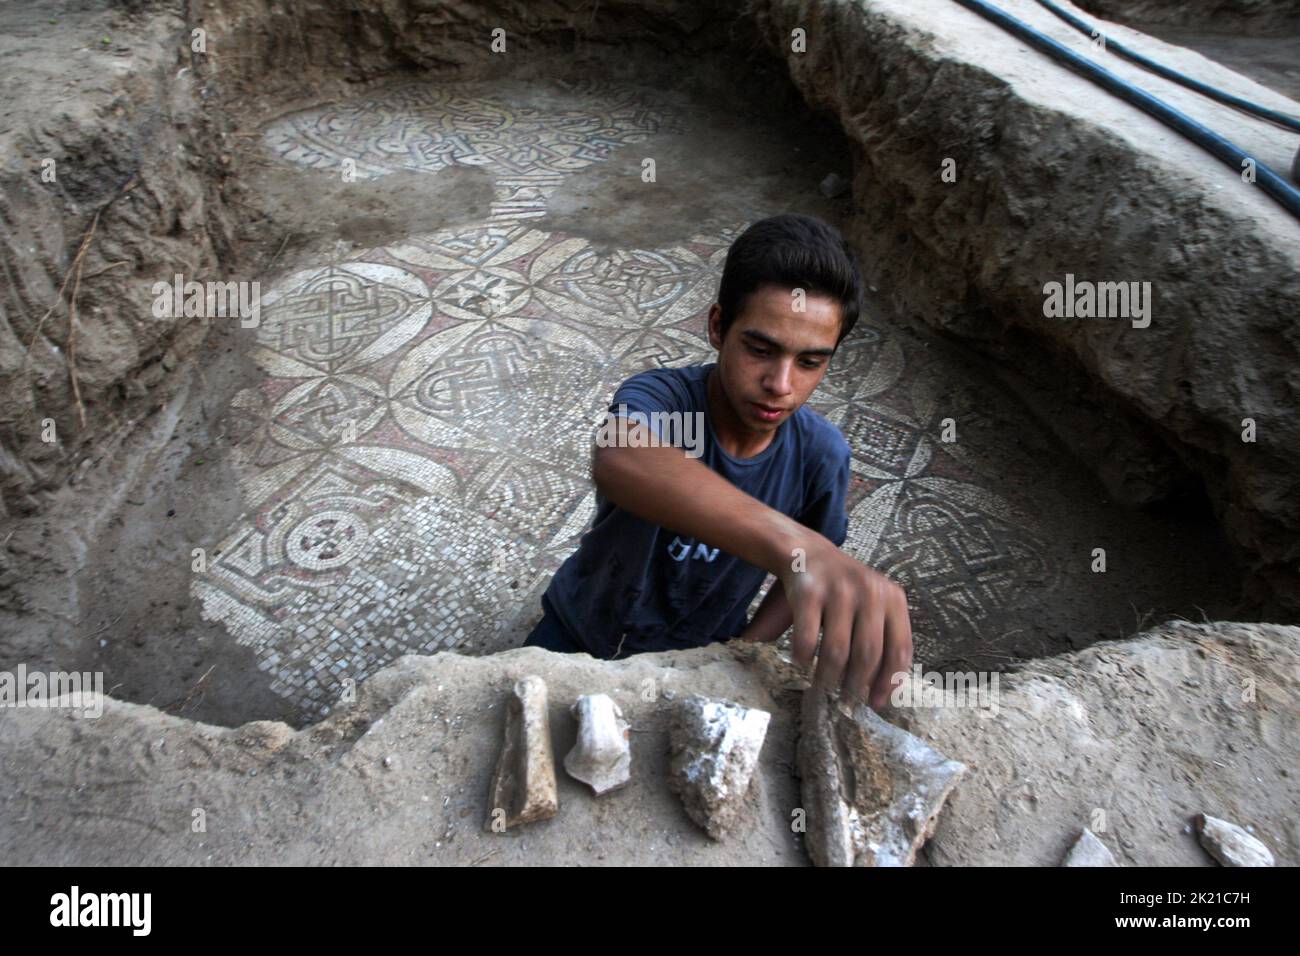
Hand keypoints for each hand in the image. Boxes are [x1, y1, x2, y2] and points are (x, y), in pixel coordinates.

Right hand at [779, 533, 913, 709]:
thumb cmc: (845, 590)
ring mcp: (839, 591)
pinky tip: (802, 663)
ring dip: (829, 676)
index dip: (890, 681)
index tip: (876, 702)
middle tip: (846, 700)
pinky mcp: (809, 592)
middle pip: (869, 654)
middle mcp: (870, 592)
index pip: (900, 648)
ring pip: (838, 651)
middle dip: (856, 684)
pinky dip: (804, 658)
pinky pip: (807, 639)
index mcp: (893, 598)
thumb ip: (882, 641)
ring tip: (823, 685)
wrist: (808, 552)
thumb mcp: (874, 606)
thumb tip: (883, 694)